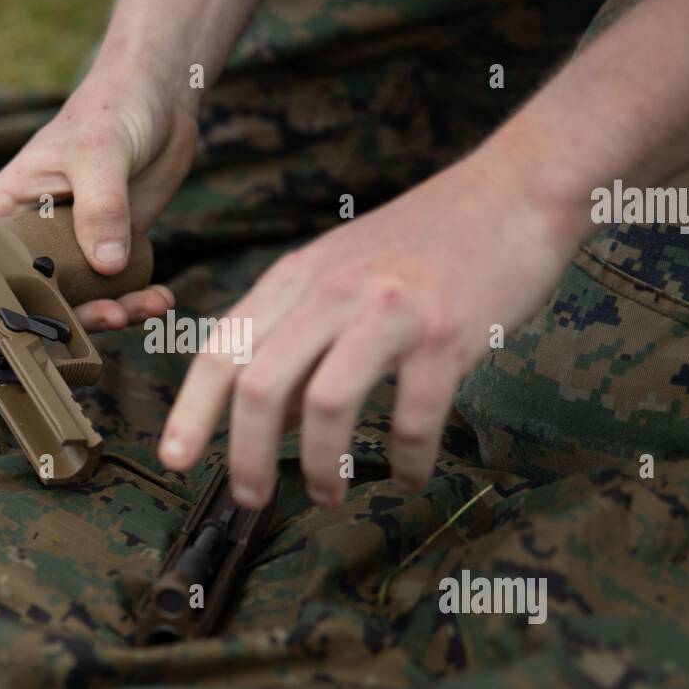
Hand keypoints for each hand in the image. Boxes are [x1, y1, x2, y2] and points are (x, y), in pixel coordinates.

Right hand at [0, 66, 198, 332]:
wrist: (159, 102)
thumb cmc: (111, 110)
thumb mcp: (101, 153)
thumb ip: (101, 206)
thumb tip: (107, 264)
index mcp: (4, 210)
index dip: (4, 303)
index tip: (37, 325)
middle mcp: (33, 237)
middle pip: (37, 297)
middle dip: (75, 316)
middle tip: (112, 314)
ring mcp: (72, 248)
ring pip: (82, 300)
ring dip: (114, 313)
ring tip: (146, 306)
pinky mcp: (109, 252)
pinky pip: (117, 290)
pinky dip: (138, 300)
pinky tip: (162, 299)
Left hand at [157, 156, 583, 506]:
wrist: (514, 191)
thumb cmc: (424, 242)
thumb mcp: (341, 272)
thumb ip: (297, 336)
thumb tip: (271, 420)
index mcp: (297, 277)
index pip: (221, 348)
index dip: (191, 410)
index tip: (174, 458)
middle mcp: (333, 291)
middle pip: (259, 385)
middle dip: (245, 456)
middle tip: (250, 498)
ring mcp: (389, 312)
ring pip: (325, 406)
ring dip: (319, 466)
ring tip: (327, 493)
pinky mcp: (447, 335)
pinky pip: (413, 419)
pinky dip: (408, 461)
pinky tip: (410, 475)